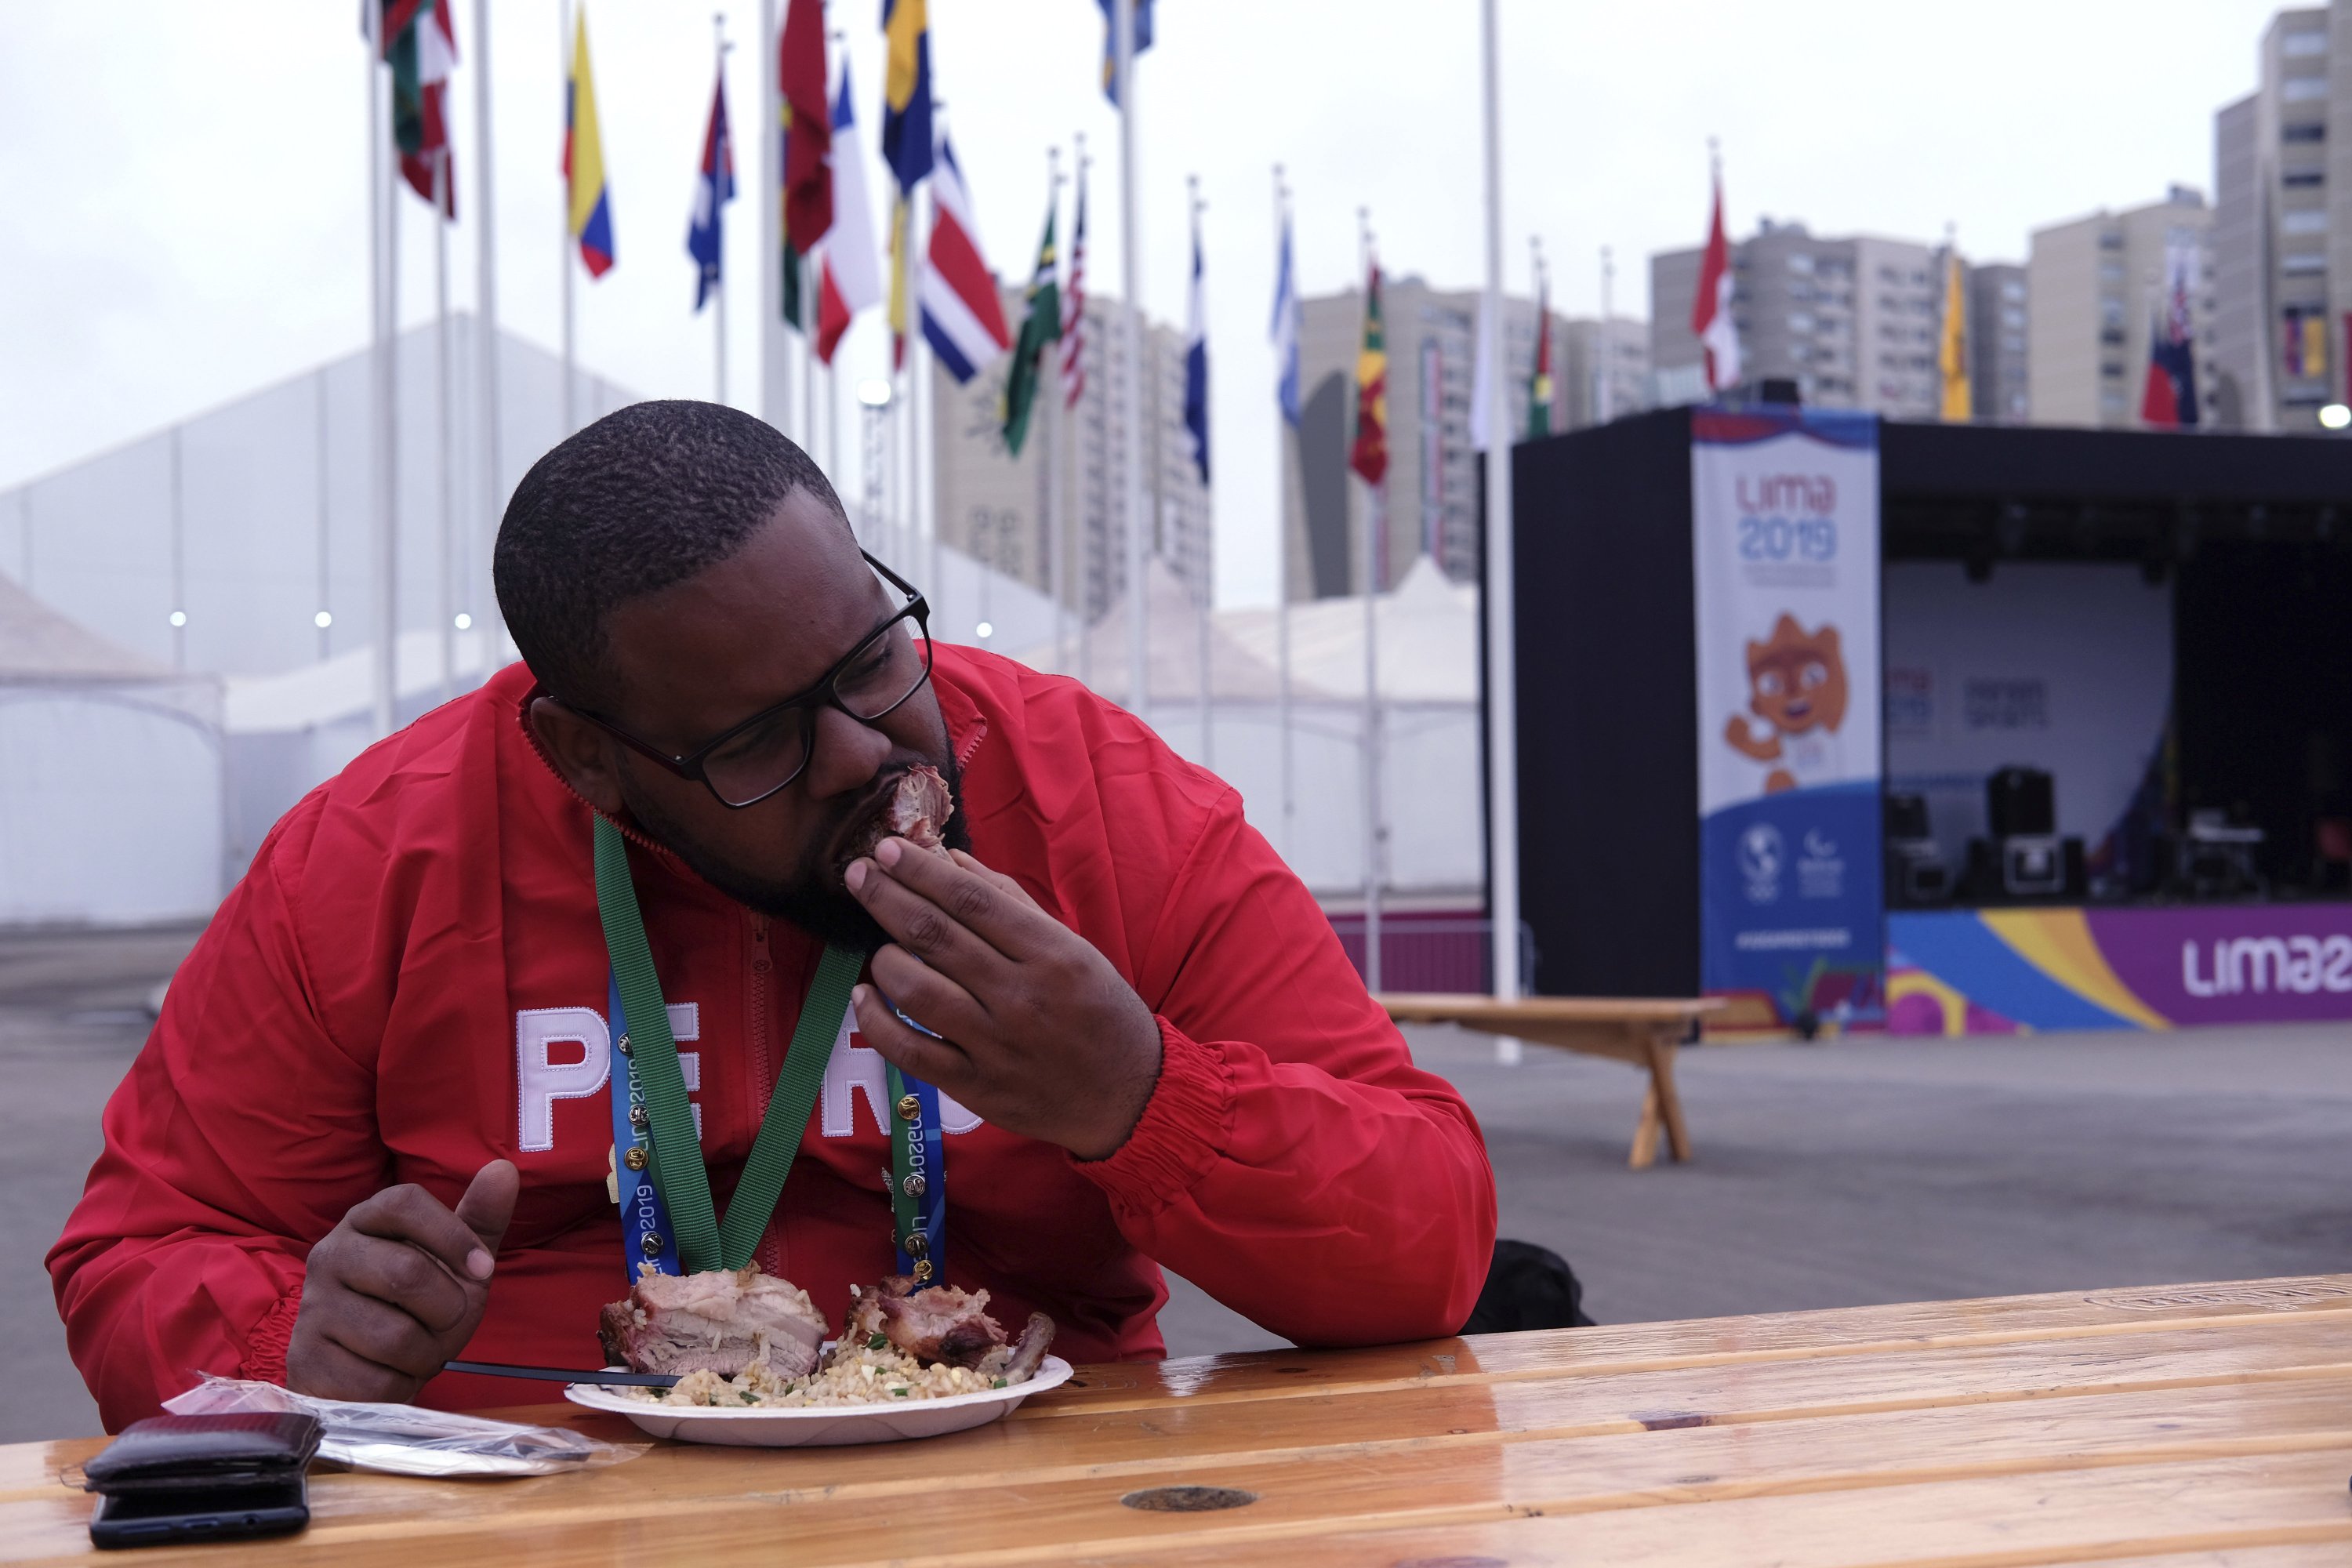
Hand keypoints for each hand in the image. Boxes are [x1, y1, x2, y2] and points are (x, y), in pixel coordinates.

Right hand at [285, 1160, 518, 1401]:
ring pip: (394, 1335)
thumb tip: (505, 1169)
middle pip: (406, 1272)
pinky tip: (388, 1374)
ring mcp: (312, 1307)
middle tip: (446, 1321)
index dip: (454, 1235)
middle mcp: (330, 1254)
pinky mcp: (306, 1359)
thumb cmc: (420, 1306)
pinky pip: (376, 1380)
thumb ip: (480, 1219)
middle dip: (447, 1308)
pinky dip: (400, 1385)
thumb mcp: (456, 1262)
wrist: (370, 1371)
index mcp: (366, 1220)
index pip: (405, 1202)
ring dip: (426, 1353)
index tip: (484, 1268)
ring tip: (417, 1350)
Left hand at [846, 841, 1162, 1159]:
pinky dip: (877, 1020)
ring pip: (916, 990)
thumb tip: (950, 860)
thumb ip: (1010, 902)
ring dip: (883, 958)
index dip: (923, 872)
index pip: (972, 901)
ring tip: (875, 943)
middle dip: (888, 897)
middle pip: (936, 936)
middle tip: (858, 874)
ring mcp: (995, 1044)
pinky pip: (911, 1051)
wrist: (1126, 1094)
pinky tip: (863, 997)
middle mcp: (1021, 995)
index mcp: (1051, 953)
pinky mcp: (976, 1087)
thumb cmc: (1098, 1010)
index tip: (890, 850)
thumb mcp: (1071, 947)